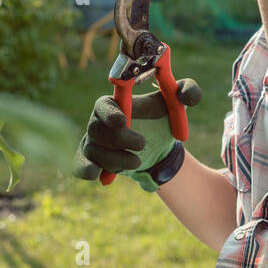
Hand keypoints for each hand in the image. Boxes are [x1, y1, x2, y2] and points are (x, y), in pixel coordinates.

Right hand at [72, 78, 202, 191]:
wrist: (156, 145)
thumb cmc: (161, 118)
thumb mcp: (177, 103)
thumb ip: (187, 92)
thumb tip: (185, 95)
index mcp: (115, 104)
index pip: (103, 105)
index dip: (110, 113)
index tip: (123, 121)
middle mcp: (99, 122)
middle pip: (97, 129)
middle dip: (119, 140)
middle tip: (142, 144)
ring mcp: (93, 142)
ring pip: (94, 151)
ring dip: (115, 159)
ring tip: (137, 162)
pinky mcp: (92, 161)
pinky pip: (80, 165)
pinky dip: (86, 170)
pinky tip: (98, 175)